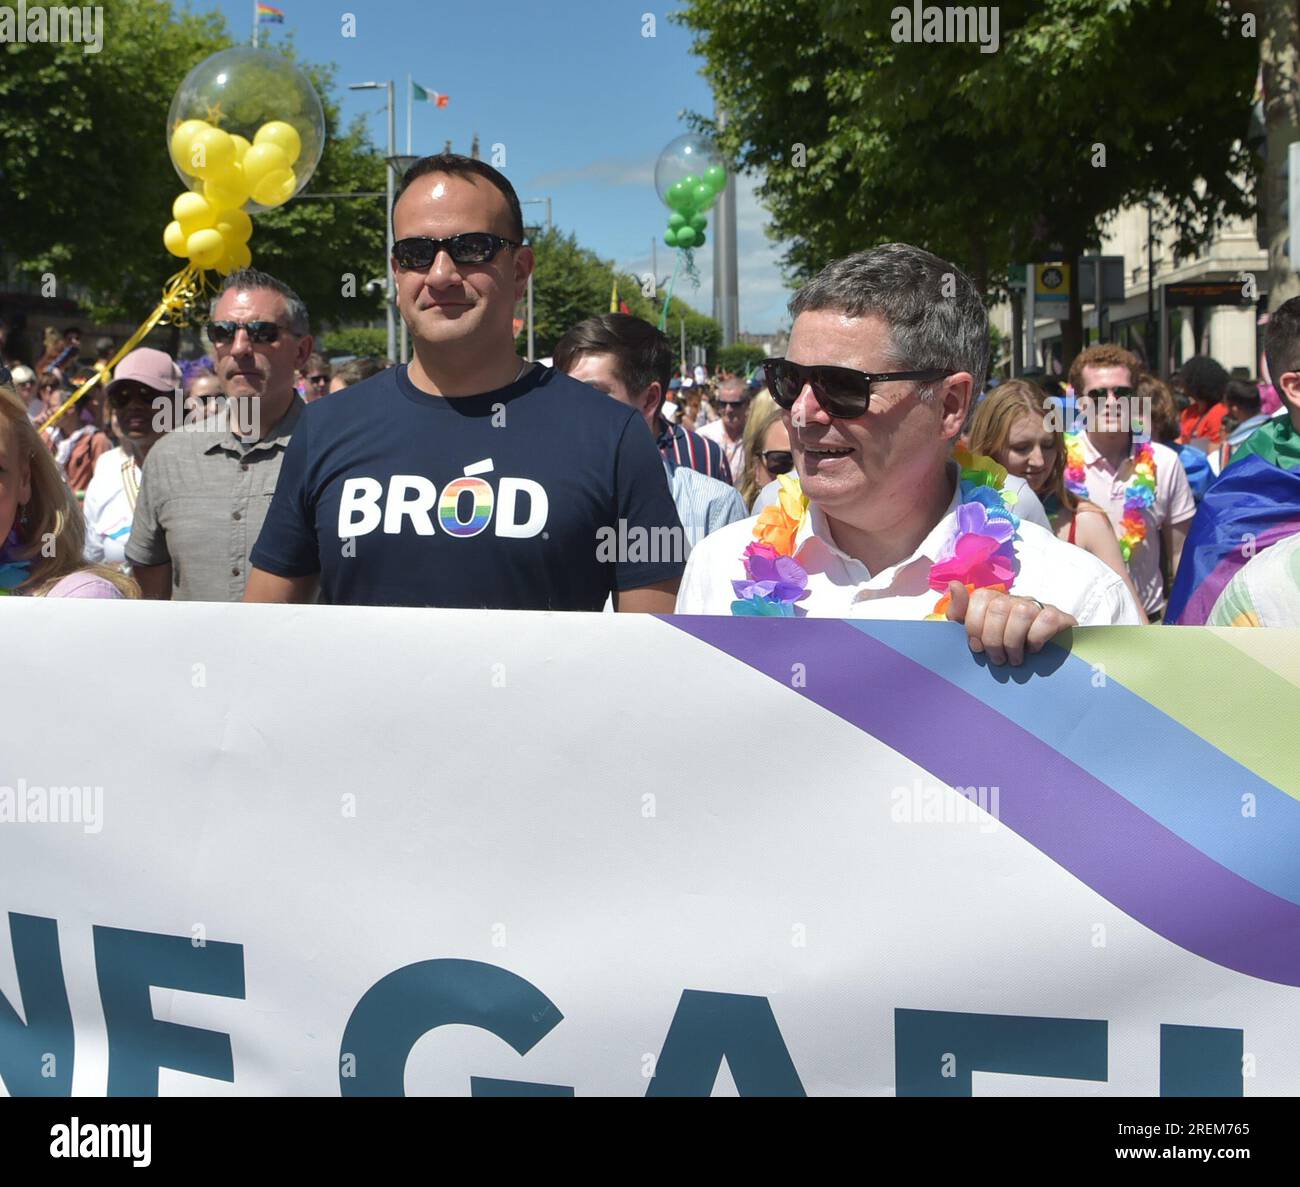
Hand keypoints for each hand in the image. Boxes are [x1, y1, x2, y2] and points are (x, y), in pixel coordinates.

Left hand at [944, 581, 1076, 666]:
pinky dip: (1036, 639)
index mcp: (994, 600)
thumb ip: (960, 612)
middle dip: (993, 639)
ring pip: (1021, 613)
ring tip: (1014, 659)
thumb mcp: (976, 632)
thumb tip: (954, 584)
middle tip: (997, 659)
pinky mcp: (1058, 617)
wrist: (1044, 655)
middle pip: (998, 608)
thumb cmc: (1003, 645)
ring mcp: (1037, 606)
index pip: (980, 598)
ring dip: (1014, 642)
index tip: (977, 647)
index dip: (974, 624)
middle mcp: (1014, 599)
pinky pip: (1046, 620)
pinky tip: (1034, 650)